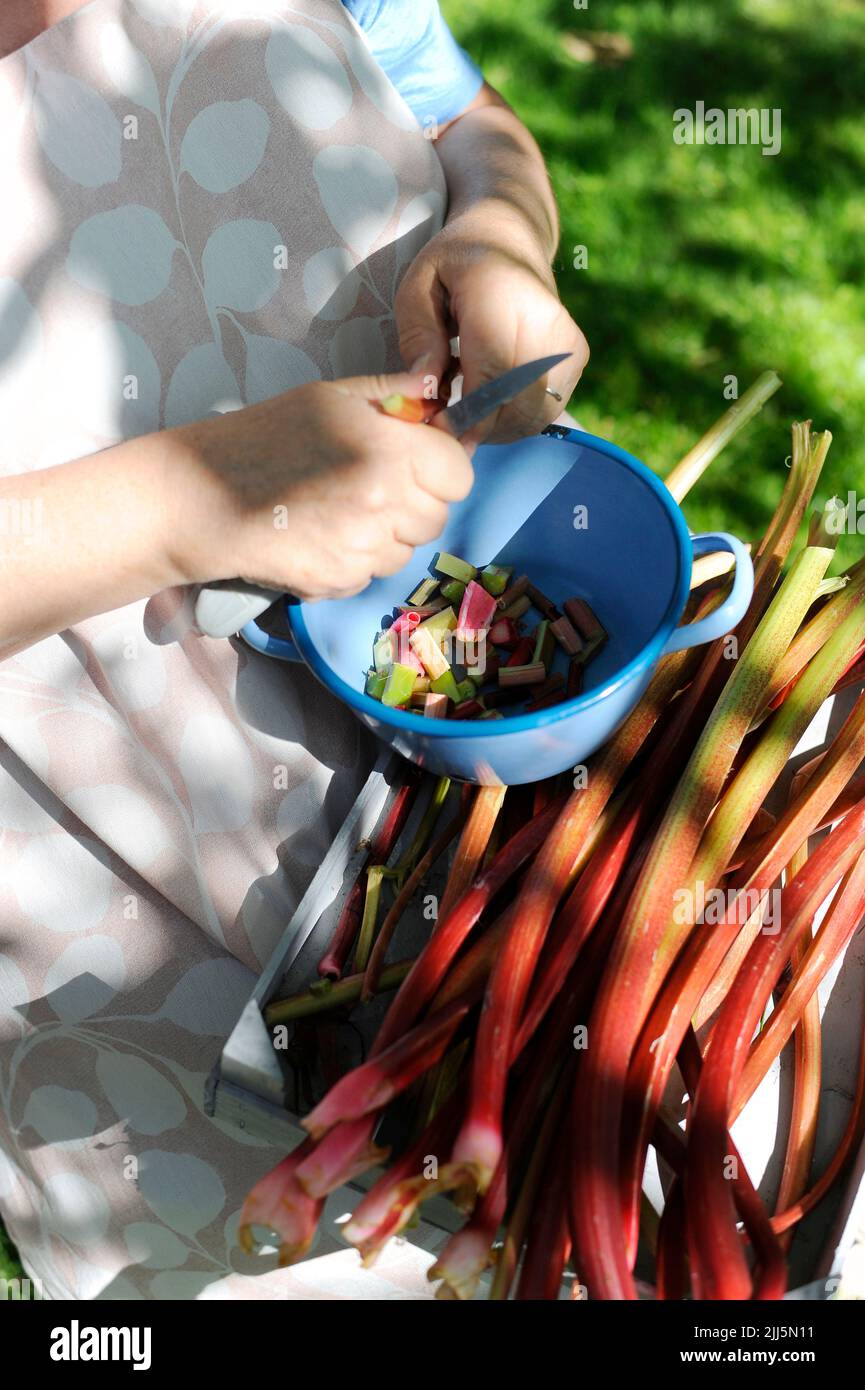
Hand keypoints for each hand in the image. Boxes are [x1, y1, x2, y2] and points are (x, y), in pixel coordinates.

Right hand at [166, 372, 473, 600]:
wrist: (201, 496)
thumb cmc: (264, 435)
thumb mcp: (330, 397)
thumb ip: (393, 392)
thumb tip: (441, 387)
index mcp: (388, 449)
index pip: (459, 474)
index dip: (441, 467)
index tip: (414, 461)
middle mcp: (384, 502)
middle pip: (438, 515)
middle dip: (415, 502)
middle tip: (370, 484)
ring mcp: (363, 548)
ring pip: (406, 549)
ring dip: (386, 535)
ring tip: (339, 509)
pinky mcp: (340, 581)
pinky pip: (372, 573)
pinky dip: (355, 560)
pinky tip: (320, 535)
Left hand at [395, 214, 588, 443]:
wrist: (510, 238)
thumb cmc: (455, 265)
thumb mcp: (418, 287)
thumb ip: (417, 338)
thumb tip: (425, 390)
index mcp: (502, 296)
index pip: (489, 379)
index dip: (462, 416)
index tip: (436, 429)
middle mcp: (545, 320)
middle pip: (513, 405)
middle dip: (477, 427)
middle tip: (447, 421)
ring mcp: (568, 341)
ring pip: (531, 416)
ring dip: (495, 426)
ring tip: (468, 401)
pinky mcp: (578, 357)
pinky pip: (545, 410)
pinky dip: (515, 417)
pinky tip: (492, 397)